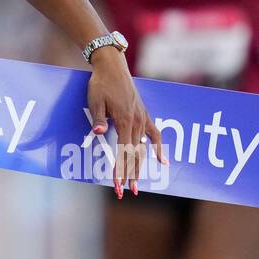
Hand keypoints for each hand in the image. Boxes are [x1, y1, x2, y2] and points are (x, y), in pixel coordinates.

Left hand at [86, 48, 164, 198]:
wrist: (112, 66)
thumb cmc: (100, 83)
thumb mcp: (94, 100)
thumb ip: (98, 118)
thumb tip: (99, 133)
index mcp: (124, 120)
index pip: (123, 152)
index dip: (120, 170)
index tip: (117, 185)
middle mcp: (136, 122)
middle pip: (134, 154)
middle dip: (130, 175)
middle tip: (127, 192)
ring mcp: (142, 118)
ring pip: (143, 148)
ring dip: (140, 167)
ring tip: (137, 184)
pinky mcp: (144, 114)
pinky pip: (155, 134)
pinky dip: (159, 148)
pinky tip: (163, 162)